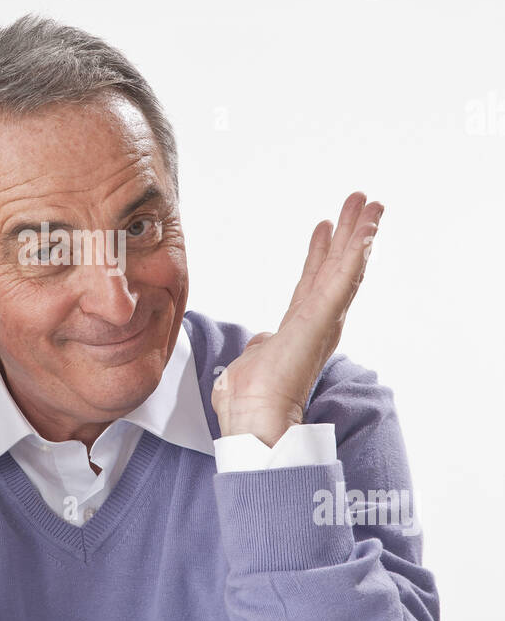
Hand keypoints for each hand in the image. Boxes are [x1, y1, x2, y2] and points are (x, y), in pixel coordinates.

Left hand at [211, 191, 383, 446]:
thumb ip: (260, 347)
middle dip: (349, 233)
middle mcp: (317, 321)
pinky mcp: (323, 318)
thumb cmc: (249, 402)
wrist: (255, 419)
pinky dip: (358, 252)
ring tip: (371, 203)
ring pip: (347, 267)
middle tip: (360, 201)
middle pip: (336, 267)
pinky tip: (368, 229)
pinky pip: (344, 278)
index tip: (325, 226)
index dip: (320, 253)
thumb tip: (260, 343)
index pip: (312, 282)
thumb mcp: (252, 361)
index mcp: (298, 329)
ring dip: (360, 233)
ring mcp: (323, 319)